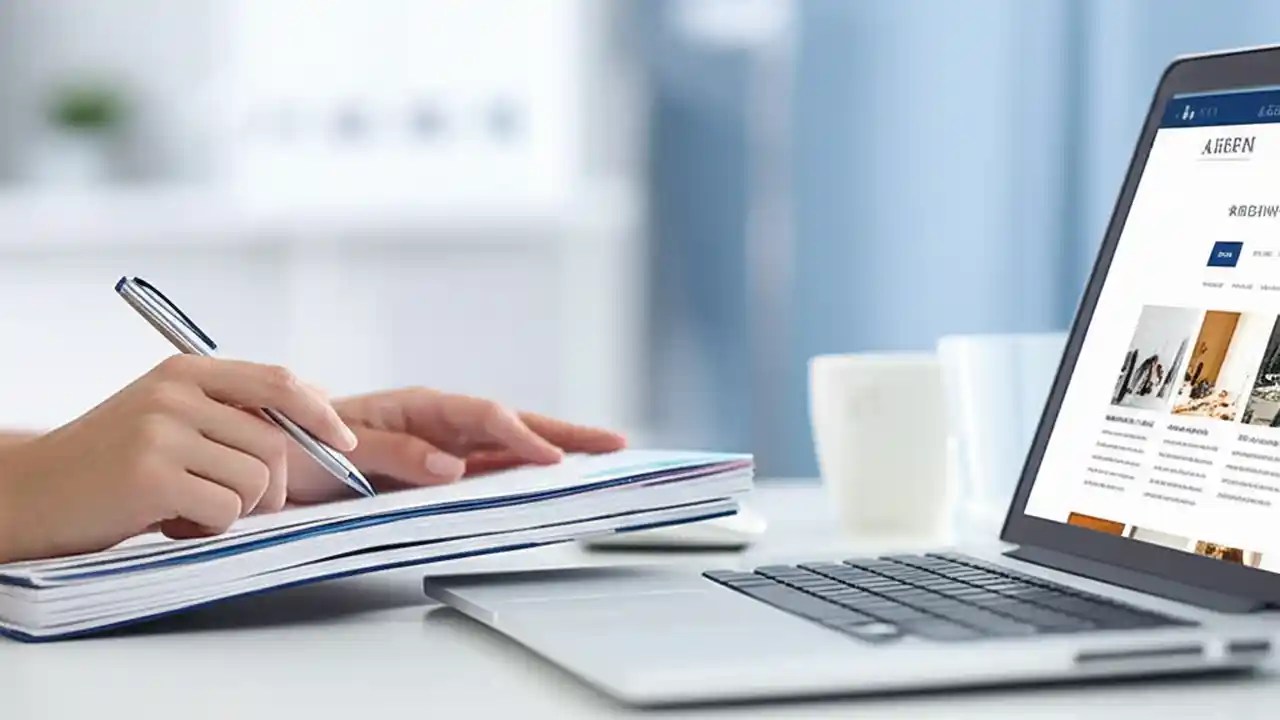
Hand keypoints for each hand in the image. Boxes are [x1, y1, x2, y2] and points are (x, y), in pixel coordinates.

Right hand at [0, 356, 355, 561]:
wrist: (28, 494)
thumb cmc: (108, 464)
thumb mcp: (168, 418)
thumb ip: (230, 411)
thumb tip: (317, 411)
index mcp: (185, 371)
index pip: (279, 382)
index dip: (322, 414)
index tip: (345, 444)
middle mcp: (176, 393)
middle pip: (276, 444)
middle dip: (272, 488)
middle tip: (231, 504)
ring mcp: (162, 432)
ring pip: (256, 481)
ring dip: (234, 510)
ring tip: (186, 508)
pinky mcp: (152, 476)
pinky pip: (226, 510)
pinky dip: (208, 527)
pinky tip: (168, 522)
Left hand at [285, 388, 626, 502]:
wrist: (265, 458)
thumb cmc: (295, 443)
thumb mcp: (338, 448)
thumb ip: (394, 452)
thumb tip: (450, 466)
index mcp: (415, 407)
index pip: (479, 417)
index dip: (518, 436)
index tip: (550, 457)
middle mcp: (437, 424)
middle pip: (511, 425)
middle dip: (563, 433)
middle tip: (615, 443)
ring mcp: (441, 449)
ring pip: (509, 448)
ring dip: (554, 451)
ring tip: (603, 457)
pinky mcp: (438, 474)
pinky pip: (490, 472)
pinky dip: (525, 474)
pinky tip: (553, 482)